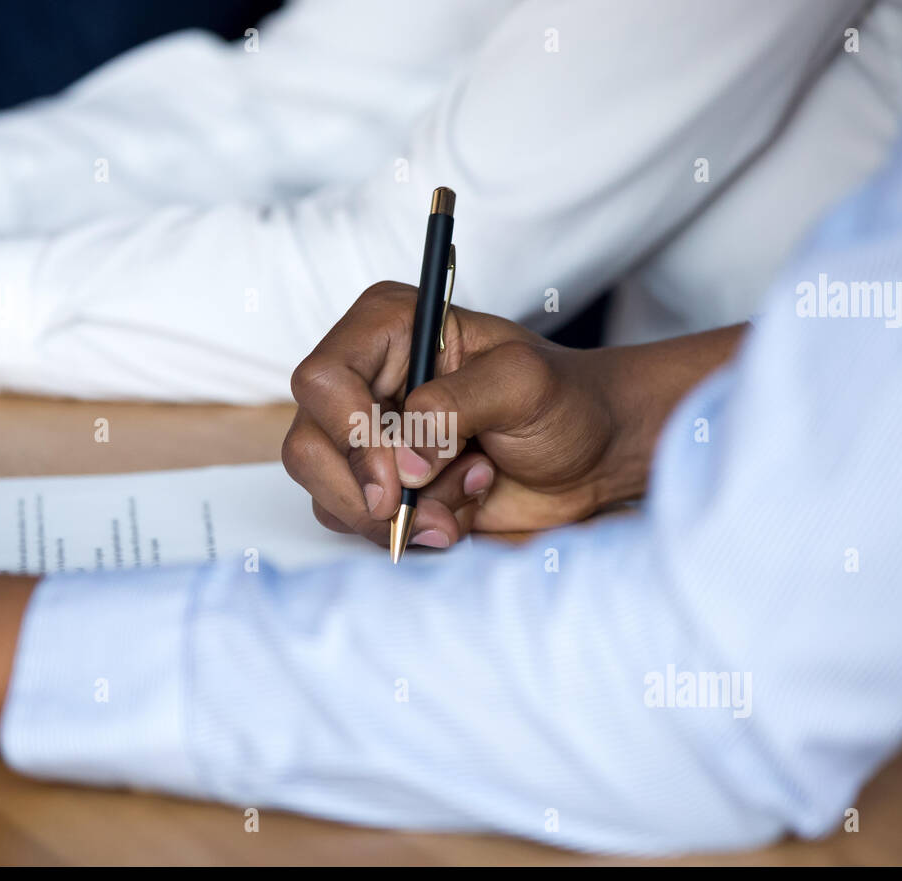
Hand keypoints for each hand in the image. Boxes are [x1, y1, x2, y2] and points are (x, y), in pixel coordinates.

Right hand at [282, 281, 744, 549]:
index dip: (353, 436)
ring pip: (329, 494)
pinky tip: (460, 508)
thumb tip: (405, 461)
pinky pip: (359, 524)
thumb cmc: (566, 403)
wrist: (592, 459)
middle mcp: (364, 379)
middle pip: (309, 446)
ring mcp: (367, 439)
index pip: (321, 380)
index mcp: (388, 327)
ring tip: (472, 487)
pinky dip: (414, 531)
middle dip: (375, 492)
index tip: (402, 478)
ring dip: (405, 514)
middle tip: (435, 505)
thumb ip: (456, 406)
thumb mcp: (523, 384)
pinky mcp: (380, 488)